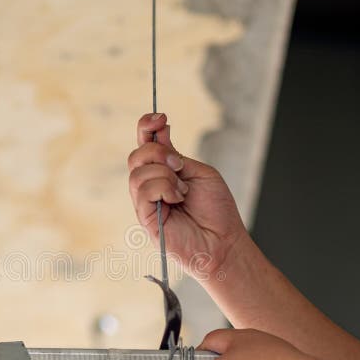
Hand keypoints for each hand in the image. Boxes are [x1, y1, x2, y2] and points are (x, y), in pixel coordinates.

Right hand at [128, 113, 246, 277]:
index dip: (146, 127)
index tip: (162, 118)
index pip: (144, 144)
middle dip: (158, 152)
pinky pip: (143, 191)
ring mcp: (145, 203)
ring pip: (137, 173)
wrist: (223, 241)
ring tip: (183, 189)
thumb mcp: (199, 172)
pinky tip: (178, 199)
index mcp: (162, 172)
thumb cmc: (216, 210)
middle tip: (180, 165)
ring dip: (164, 174)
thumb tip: (160, 132)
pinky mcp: (145, 218)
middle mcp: (150, 186)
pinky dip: (163, 188)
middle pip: (136, 156)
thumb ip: (176, 155)